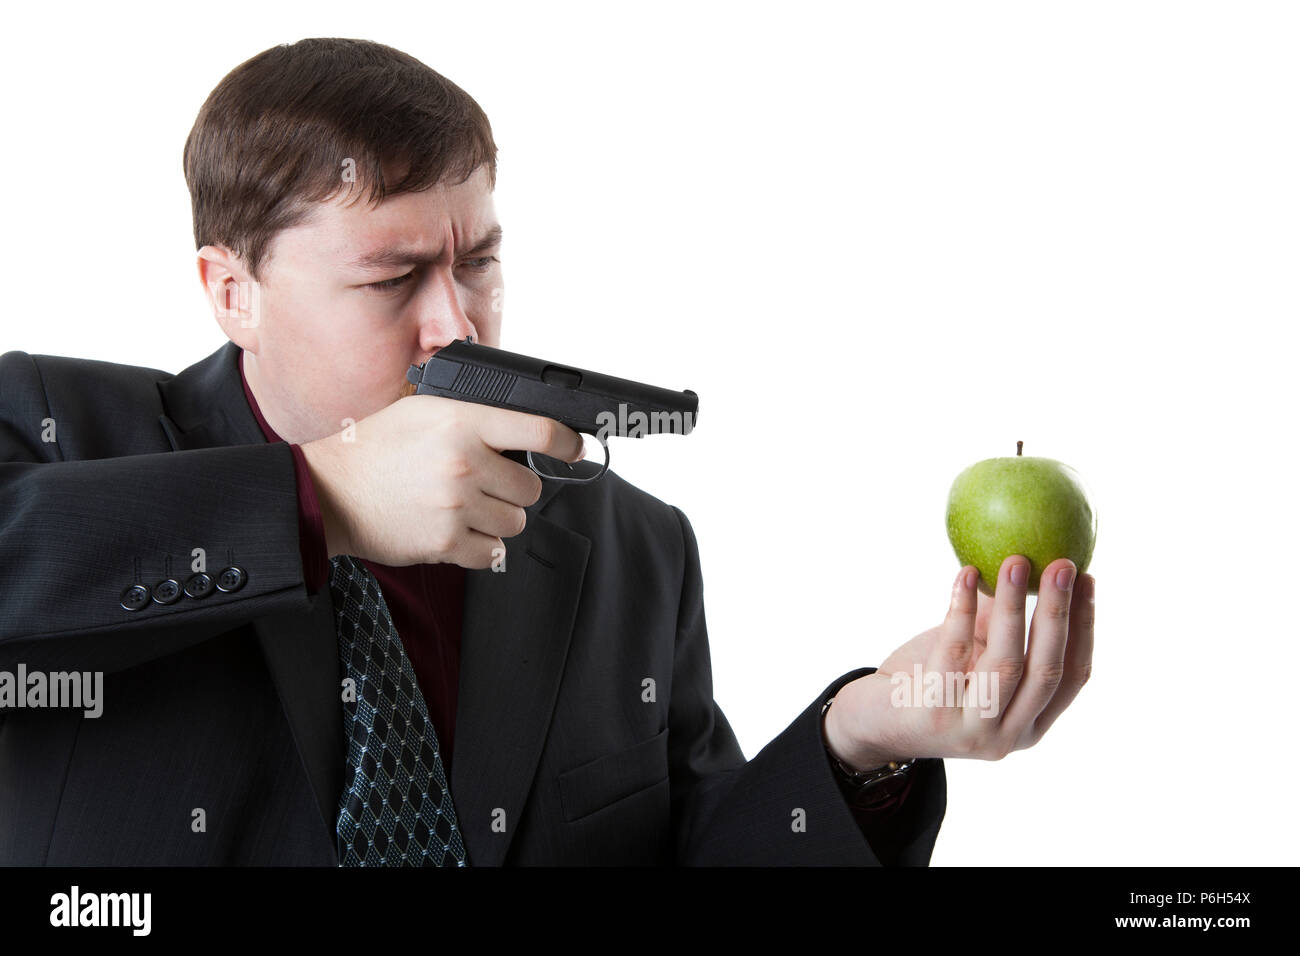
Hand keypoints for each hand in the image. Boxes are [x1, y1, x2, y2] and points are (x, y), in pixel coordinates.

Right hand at [300, 395, 585, 568]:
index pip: (540, 430)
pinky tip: (457, 530)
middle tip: (486, 486)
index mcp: (463, 422)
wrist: (330, 491)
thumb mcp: (423, 410)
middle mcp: (465, 462)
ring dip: (498, 519)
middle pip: (531, 487)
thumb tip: (522, 430)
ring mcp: (456, 504)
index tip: (575, 450)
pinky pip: (492, 552)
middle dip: (514, 489)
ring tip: (466, 508)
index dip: (568, 443)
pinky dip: (481, 547)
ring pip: (515, 522)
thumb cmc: (376, 448)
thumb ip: (473, 416)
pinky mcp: (446, 541)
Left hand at [823, 555, 1094, 768]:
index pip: (1073, 676)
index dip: (1084, 626)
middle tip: (1062, 564)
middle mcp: (1009, 736)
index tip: (1088, 578)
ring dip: (1014, 607)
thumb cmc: (929, 680)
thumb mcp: (975, 655)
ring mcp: (973, 731)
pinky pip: (953, 654)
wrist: (872, 721)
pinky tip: (966, 575)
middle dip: (1058, 613)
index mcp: (1031, 724)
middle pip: (1046, 670)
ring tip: (1015, 560)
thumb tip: (1031, 560)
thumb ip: (1002, 624)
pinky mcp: (934, 716)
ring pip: (1006, 664)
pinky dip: (962, 609)